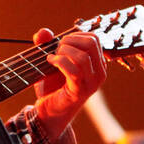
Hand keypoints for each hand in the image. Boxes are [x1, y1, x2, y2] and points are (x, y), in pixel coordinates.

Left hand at [32, 28, 105, 143]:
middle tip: (57, 49)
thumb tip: (44, 32)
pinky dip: (59, 62)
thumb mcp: (51, 61)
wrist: (48, 112)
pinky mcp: (79, 92)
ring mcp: (91, 84)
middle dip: (70, 41)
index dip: (75, 35)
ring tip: (53, 57)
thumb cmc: (52, 87)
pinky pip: (73, 71)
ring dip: (63, 51)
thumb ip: (47, 44)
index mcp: (97, 64)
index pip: (94, 39)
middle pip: (92, 43)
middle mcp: (99, 74)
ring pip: (83, 56)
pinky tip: (50, 62)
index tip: (61, 43)